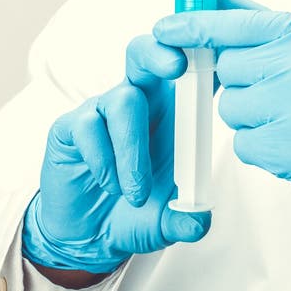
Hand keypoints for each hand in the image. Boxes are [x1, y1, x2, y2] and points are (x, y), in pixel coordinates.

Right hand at [22, 35, 211, 273]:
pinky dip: (103, 159)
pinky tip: (108, 184)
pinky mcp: (71, 127)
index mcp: (171, 110)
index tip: (219, 59)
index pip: (186, 70)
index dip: (200, 55)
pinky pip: (87, 125)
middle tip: (176, 67)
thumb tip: (199, 220)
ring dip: (133, 149)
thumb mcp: (167, 222)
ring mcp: (101, 110)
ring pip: (122, 100)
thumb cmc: (135, 213)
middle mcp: (136, 101)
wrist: (88, 237)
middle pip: (144, 54)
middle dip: (161, 53)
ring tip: (135, 193)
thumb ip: (185, 220)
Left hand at [153, 0, 290, 225]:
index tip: (162, 28)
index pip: (237, 23)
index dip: (194, 26)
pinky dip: (260, 147)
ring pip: (232, 110)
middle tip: (277, 90)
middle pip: (228, 70)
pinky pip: (245, 146)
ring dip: (250, 117)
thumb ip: (263, 23)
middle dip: (241, 82)